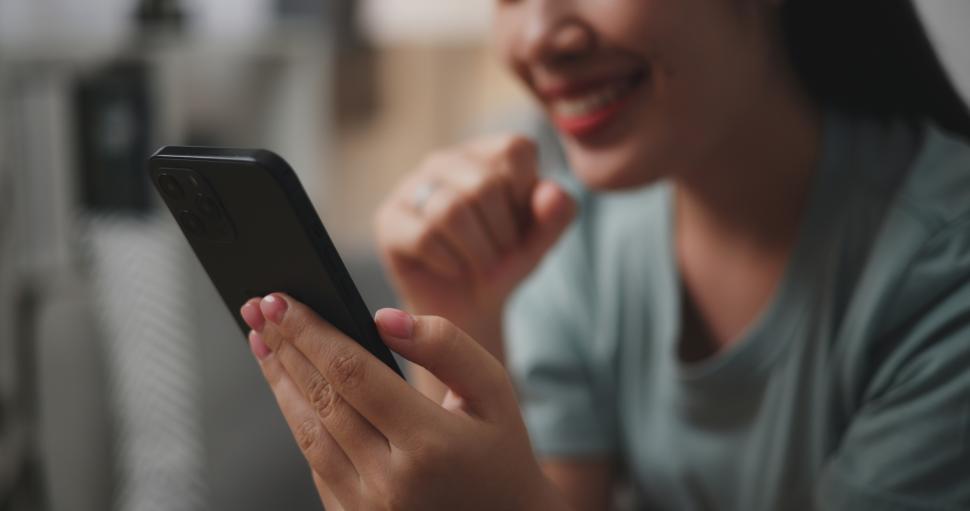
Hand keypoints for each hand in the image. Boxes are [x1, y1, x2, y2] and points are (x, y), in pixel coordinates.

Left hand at [240, 294, 566, 510]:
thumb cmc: (500, 453)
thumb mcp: (494, 391)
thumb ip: (446, 346)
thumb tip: (382, 319)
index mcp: (429, 444)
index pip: (352, 373)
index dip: (310, 332)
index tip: (281, 299)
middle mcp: (391, 483)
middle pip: (321, 400)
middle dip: (285, 348)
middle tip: (260, 308)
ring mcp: (368, 509)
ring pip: (306, 435)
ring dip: (280, 384)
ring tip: (263, 343)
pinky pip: (315, 466)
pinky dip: (298, 423)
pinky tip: (290, 390)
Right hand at [375, 135, 576, 341]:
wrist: (467, 309)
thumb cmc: (503, 263)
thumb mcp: (540, 242)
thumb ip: (557, 215)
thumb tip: (552, 191)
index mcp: (486, 153)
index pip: (515, 149)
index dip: (526, 193)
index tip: (521, 221)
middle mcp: (446, 161)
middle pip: (484, 184)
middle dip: (502, 233)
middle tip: (500, 253)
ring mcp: (411, 186)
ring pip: (451, 210)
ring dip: (477, 251)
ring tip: (480, 263)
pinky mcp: (388, 219)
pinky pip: (423, 237)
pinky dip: (449, 263)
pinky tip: (453, 268)